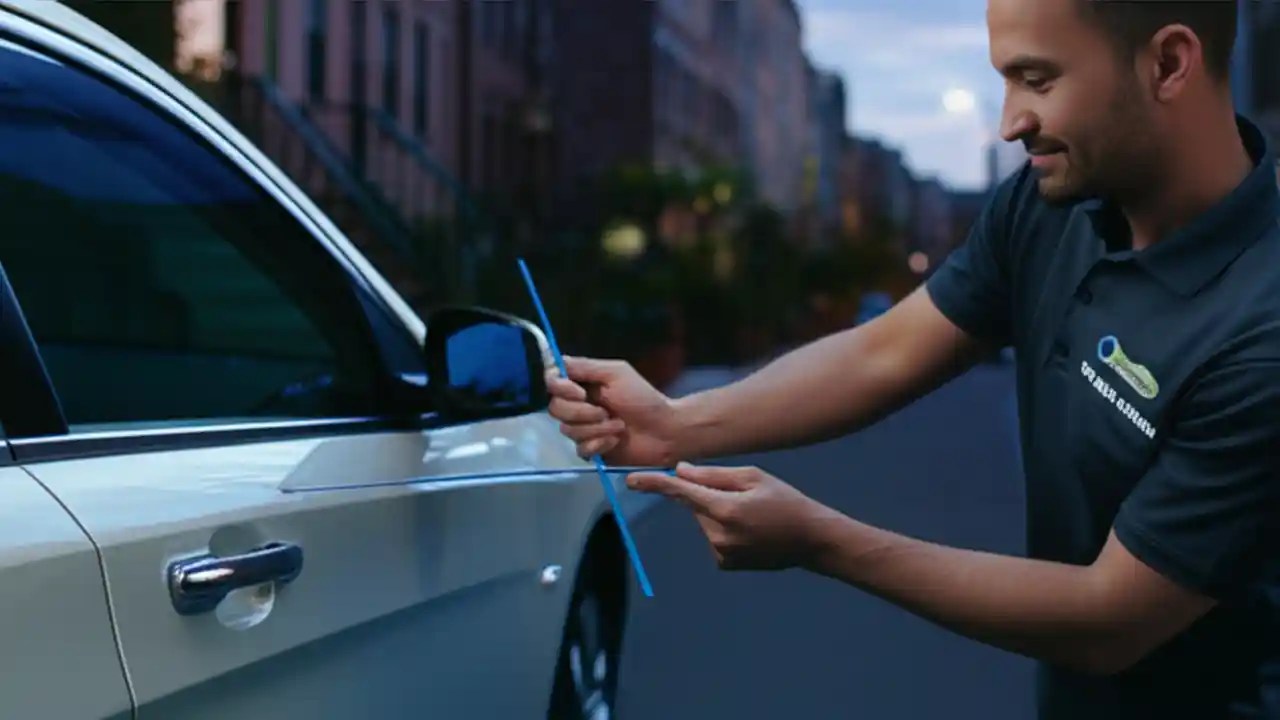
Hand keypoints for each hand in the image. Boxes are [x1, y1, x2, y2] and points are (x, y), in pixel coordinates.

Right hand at [545, 356, 678, 465]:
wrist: (665, 431)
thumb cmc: (643, 398)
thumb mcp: (616, 373)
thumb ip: (585, 367)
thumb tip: (556, 364)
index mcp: (582, 385)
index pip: (552, 384)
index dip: (561, 389)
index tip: (579, 392)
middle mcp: (578, 406)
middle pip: (555, 409)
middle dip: (581, 412)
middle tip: (606, 412)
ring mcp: (584, 429)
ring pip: (568, 431)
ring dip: (596, 428)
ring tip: (619, 426)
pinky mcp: (592, 450)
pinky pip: (581, 449)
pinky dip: (599, 444)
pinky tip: (615, 441)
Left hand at [626, 463, 835, 570]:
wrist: (810, 539)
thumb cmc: (784, 501)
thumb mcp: (753, 477)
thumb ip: (714, 475)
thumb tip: (680, 471)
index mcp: (725, 508)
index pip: (681, 492)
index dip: (655, 484)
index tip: (631, 480)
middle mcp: (717, 534)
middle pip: (695, 505)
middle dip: (708, 496)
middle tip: (743, 496)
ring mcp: (720, 553)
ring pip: (703, 522)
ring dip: (717, 514)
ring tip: (751, 515)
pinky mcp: (724, 564)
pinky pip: (712, 539)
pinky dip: (723, 531)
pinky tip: (749, 532)